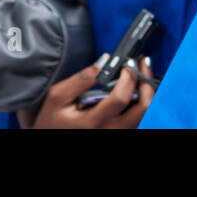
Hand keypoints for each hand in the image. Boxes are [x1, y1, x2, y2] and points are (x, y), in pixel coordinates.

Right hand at [17, 56, 155, 128]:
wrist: (48, 137)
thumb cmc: (52, 120)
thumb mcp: (57, 97)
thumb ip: (82, 78)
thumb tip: (105, 60)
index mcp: (93, 122)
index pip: (120, 99)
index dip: (128, 77)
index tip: (128, 62)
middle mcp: (110, 130)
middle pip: (143, 108)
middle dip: (147, 83)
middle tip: (141, 64)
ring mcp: (116, 133)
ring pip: (144, 114)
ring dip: (147, 92)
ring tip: (141, 74)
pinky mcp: (120, 132)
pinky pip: (139, 118)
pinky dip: (141, 102)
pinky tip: (136, 89)